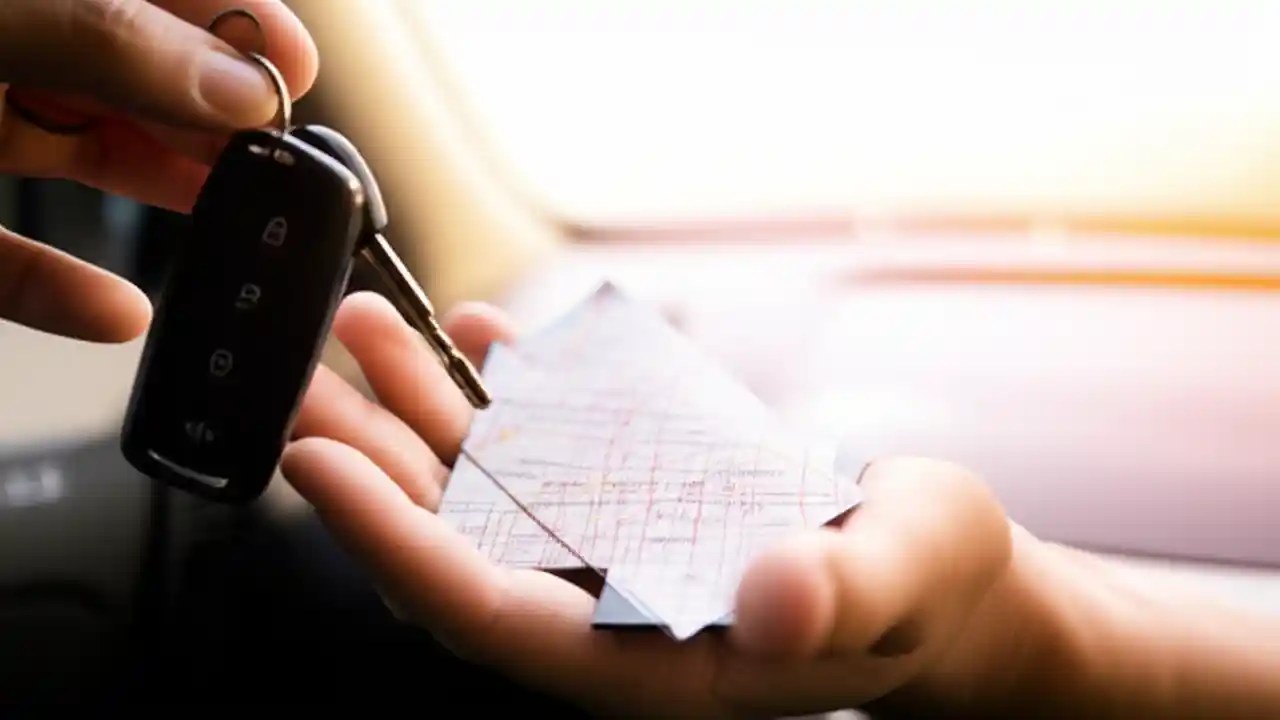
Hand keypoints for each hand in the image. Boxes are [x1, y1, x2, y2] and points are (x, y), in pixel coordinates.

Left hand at [0, 0, 317, 342]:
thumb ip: (109, 46)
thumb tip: (240, 91)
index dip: (235, 23)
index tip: (299, 67)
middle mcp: (8, 52)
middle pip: (135, 80)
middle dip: (216, 118)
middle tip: (283, 159)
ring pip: (82, 160)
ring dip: (166, 195)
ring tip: (238, 222)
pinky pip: (7, 261)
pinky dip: (61, 292)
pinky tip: (116, 314)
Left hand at [281, 291, 1027, 718]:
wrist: (930, 568)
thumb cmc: (923, 590)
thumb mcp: (899, 582)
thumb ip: (832, 594)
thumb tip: (768, 597)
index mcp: (647, 659)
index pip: (488, 612)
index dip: (394, 543)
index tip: (315, 465)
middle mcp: (608, 607)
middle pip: (460, 542)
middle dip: (374, 463)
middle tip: (301, 376)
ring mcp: (617, 549)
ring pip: (491, 485)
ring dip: (425, 407)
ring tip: (367, 323)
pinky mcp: (638, 497)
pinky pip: (552, 441)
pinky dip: (512, 384)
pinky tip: (477, 330)